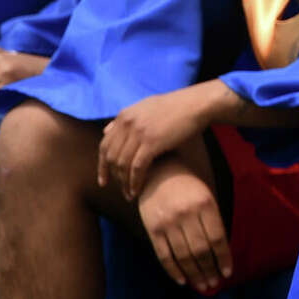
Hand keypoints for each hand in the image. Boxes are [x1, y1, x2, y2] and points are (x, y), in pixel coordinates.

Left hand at [100, 84, 223, 198]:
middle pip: (111, 158)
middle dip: (114, 178)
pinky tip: (137, 191)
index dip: (102, 166)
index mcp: (124, 116)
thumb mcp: (146, 108)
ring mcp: (138, 132)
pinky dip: (135, 182)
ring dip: (124, 183)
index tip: (104, 181)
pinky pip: (137, 168)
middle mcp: (127, 123)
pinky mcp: (152, 142)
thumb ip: (125, 120)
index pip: (104, 146)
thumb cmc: (175, 107)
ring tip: (130, 195)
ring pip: (122, 165)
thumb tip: (106, 130)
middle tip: (121, 191)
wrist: (197, 103)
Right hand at [137, 159, 231, 293]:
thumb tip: (220, 253)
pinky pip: (164, 255)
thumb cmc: (188, 186)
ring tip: (202, 285)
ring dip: (194, 274)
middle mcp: (186, 214)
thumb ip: (212, 221)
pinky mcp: (152, 229)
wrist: (158, 172)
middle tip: (214, 284)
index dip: (223, 258)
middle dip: (209, 270)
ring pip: (183, 256)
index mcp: (205, 204)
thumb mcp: (206, 196)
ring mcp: (168, 223)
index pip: (217, 238)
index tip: (227, 273)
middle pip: (200, 250)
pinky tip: (182, 281)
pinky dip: (173, 271)